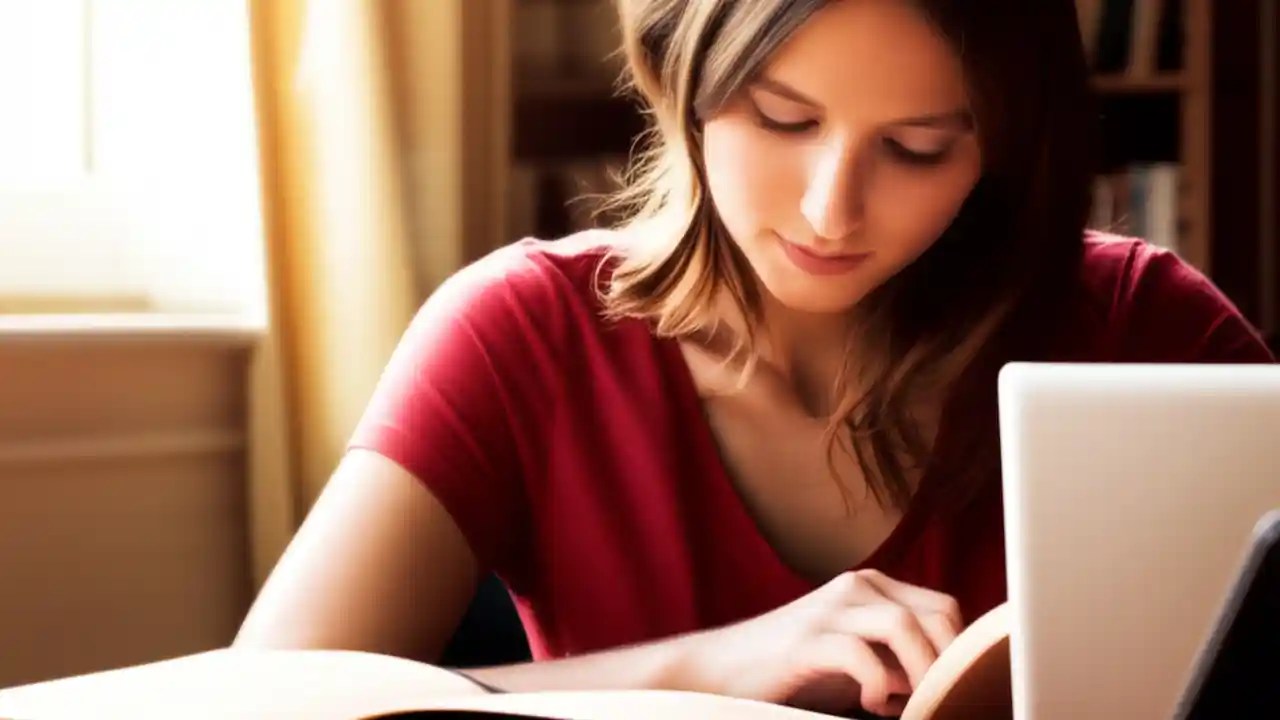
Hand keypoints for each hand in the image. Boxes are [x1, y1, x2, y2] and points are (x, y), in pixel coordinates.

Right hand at [685, 569, 963, 716]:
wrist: (720, 669)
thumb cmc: (793, 670)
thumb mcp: (856, 659)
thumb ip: (897, 658)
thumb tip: (948, 680)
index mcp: (871, 588)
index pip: (944, 608)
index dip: (958, 651)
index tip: (951, 689)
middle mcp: (856, 588)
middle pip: (936, 614)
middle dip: (948, 664)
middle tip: (937, 701)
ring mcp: (829, 610)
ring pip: (904, 626)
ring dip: (920, 673)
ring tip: (908, 705)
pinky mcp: (806, 640)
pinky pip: (861, 654)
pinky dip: (878, 685)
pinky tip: (870, 704)